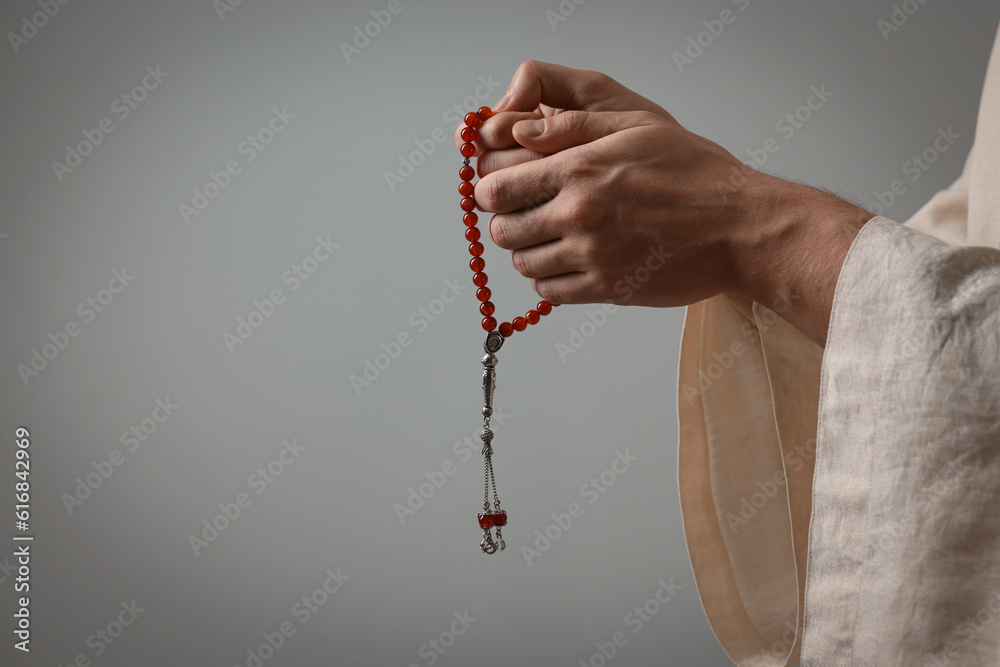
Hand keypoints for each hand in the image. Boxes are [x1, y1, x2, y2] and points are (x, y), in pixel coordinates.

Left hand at [458, 61, 871, 344]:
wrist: (738, 226)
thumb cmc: (693, 172)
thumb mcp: (634, 125)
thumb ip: (572, 126)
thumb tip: (521, 132)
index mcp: (578, 171)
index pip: (496, 189)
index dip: (492, 189)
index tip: (503, 189)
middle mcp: (577, 216)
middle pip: (503, 231)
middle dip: (508, 220)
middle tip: (529, 213)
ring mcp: (591, 258)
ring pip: (524, 265)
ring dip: (529, 251)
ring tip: (552, 237)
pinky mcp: (606, 290)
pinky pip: (550, 293)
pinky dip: (550, 280)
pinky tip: (569, 261)